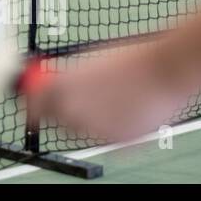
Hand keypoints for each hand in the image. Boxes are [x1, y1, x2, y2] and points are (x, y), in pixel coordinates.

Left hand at [31, 45, 192, 143]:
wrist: (165, 69)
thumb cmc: (129, 58)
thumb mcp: (88, 60)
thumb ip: (66, 76)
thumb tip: (51, 83)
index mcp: (62, 87)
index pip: (34, 105)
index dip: (34, 105)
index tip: (35, 106)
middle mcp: (73, 111)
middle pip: (58, 120)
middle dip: (64, 112)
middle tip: (82, 100)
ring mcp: (95, 130)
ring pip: (82, 130)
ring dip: (88, 120)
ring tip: (111, 99)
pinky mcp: (117, 142)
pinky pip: (106, 138)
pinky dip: (112, 128)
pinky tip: (128, 109)